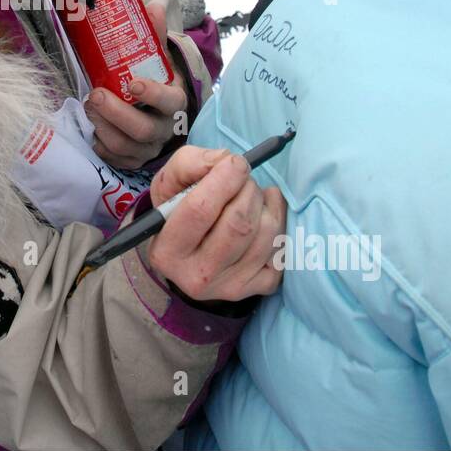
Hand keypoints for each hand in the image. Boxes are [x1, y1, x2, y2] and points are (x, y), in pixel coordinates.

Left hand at [85, 2, 187, 169]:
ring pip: (125, 146)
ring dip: (102, 126)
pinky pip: (115, 159)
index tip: (131, 82)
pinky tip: (93, 129)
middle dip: (115, 113)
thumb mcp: (160, 59)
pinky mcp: (134, 160)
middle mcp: (165, 128)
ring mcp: (149, 147)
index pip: (168, 101)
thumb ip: (155, 36)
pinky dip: (101, 144)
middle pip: (141, 129)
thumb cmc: (157, 82)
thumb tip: (152, 7)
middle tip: (94, 95)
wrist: (161, 113)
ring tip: (88, 106)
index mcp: (175, 102)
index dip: (151, 93)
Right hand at [148, 146, 286, 301]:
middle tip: (243, 180)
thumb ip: (191, 163)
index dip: (224, 178)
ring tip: (251, 197)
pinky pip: (282, 252)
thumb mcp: (170, 183)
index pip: (201, 210)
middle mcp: (196, 276)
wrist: (187, 253)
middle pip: (239, 223)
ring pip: (266, 234)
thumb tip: (227, 161)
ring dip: (265, 204)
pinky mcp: (256, 289)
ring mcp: (228, 287)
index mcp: (168, 250)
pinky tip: (265, 216)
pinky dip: (279, 224)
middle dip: (248, 189)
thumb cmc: (177, 211)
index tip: (235, 162)